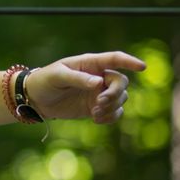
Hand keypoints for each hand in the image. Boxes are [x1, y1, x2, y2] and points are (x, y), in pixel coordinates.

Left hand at [24, 51, 145, 122]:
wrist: (36, 99)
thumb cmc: (45, 80)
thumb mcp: (58, 76)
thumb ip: (79, 78)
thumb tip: (98, 83)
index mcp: (90, 63)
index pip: (115, 59)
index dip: (130, 61)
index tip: (142, 67)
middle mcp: (98, 77)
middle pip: (121, 82)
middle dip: (114, 94)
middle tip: (99, 103)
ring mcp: (98, 93)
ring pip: (120, 99)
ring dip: (111, 107)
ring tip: (94, 113)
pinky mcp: (95, 107)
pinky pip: (114, 112)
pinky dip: (111, 117)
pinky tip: (97, 120)